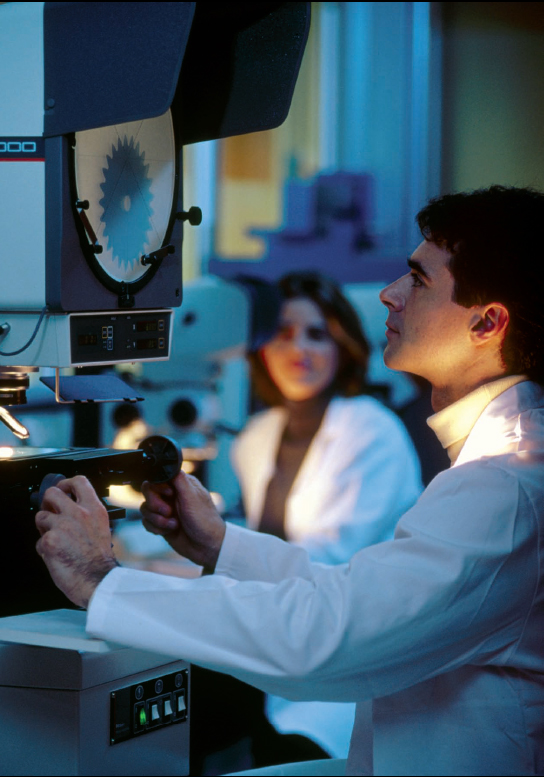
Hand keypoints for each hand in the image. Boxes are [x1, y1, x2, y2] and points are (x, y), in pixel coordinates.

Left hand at [35, 476, 117, 607]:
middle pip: (52, 493)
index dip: (66, 483)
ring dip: (44, 528)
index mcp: (94, 509)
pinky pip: (39, 540)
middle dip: (48, 502)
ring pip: (40, 517)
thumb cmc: (100, 560)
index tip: (63, 489)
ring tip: (55, 539)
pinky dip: (45, 548)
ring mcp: (62, 526)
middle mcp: (78, 514)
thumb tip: (70, 509)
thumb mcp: (102, 528)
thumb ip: (87, 515)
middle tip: (50, 511)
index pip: (78, 482)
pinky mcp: (49, 541)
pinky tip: (56, 554)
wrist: (98, 580)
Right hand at [141, 471, 225, 570]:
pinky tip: (169, 530)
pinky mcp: (161, 523)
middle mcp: (172, 495)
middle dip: (156, 505)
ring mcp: (166, 510)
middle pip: (148, 492)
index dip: (159, 487)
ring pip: (145, 508)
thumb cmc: (205, 521)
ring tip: (173, 525)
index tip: (169, 496)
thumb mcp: (192, 497)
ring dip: (157, 519)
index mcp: (181, 485)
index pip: (158, 477)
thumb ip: (179, 480)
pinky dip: (156, 528)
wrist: (206, 547)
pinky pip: (146, 522)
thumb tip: (170, 464)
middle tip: (169, 512)